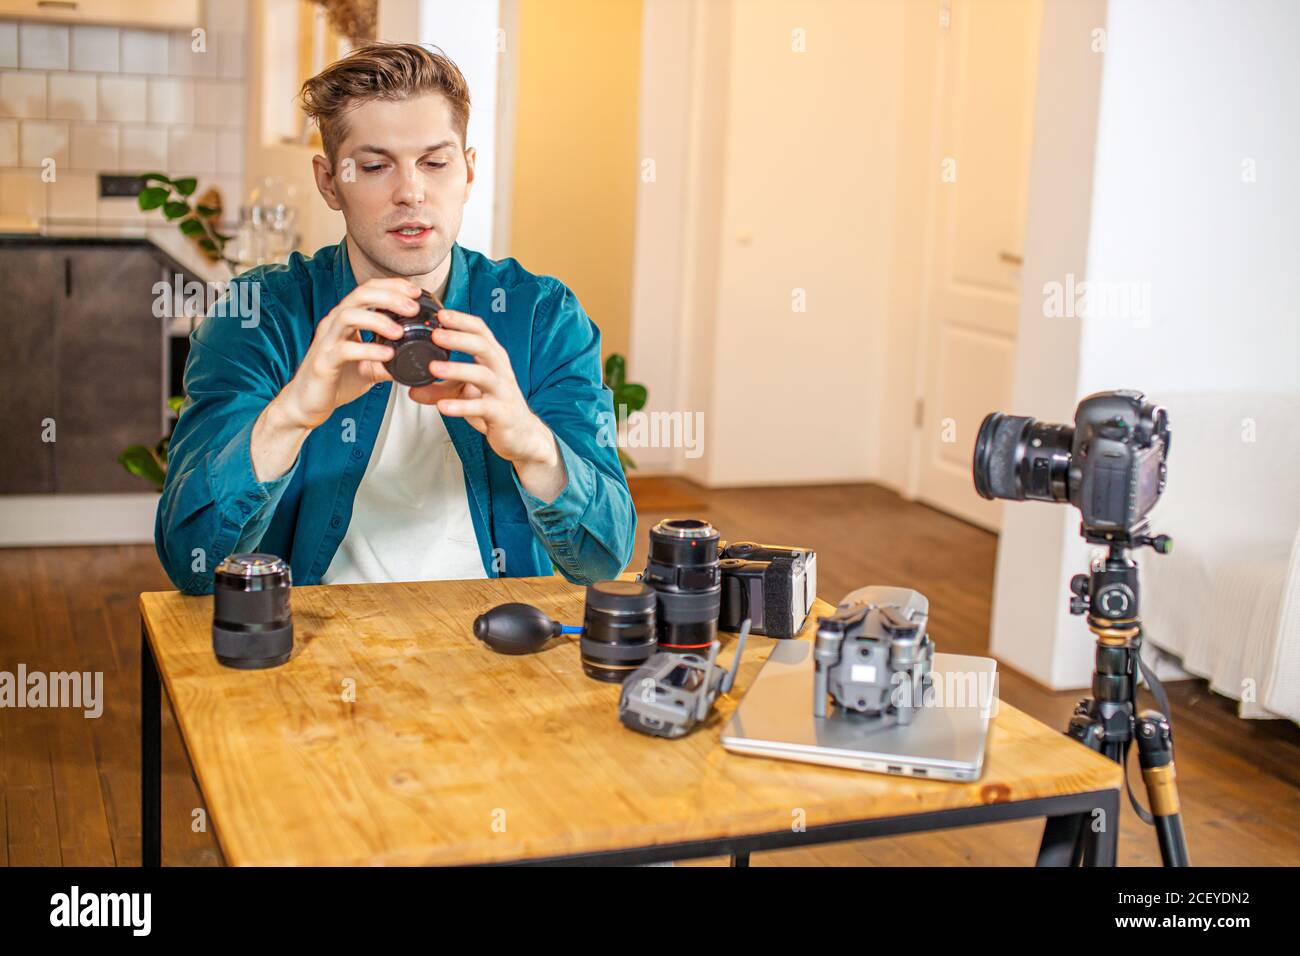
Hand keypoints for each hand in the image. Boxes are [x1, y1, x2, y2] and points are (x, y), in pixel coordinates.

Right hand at [276, 278, 417, 429]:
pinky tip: (387, 354)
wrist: (306, 404)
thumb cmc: (333, 381)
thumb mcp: (370, 368)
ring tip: (400, 331)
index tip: (416, 292)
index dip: (392, 286)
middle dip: (389, 297)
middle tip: (413, 308)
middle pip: (359, 295)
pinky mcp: (323, 362)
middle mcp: (334, 325)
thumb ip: (390, 360)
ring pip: (348, 316)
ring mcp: (327, 341)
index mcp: (345, 320)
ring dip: (378, 320)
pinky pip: (345, 350)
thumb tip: (417, 360)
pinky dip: (369, 350)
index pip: (368, 290)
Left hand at [410, 309, 559, 472]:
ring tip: (433, 368)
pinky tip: (442, 407)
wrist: (522, 434)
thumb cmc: (495, 406)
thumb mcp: (466, 393)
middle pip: (483, 346)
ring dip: (456, 369)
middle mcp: (500, 371)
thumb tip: (412, 391)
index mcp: (494, 359)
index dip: (462, 320)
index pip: (481, 331)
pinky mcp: (501, 413)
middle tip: (435, 334)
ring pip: (482, 375)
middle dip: (459, 338)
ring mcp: (502, 391)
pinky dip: (460, 406)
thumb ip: (440, 390)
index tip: (441, 314)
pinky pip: (481, 407)